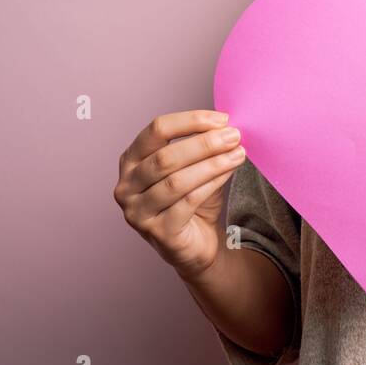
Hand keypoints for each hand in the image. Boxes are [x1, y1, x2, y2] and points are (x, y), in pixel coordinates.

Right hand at [114, 110, 247, 281]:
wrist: (195, 244)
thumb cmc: (191, 201)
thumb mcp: (193, 167)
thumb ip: (202, 146)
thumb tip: (226, 125)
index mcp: (131, 160)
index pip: (156, 130)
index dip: (191, 121)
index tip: (222, 119)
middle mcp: (127, 186)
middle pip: (165, 157)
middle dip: (204, 143)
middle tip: (234, 136)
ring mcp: (138, 212)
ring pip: (176, 181)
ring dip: (212, 163)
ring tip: (238, 154)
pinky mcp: (158, 232)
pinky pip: (188, 202)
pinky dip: (212, 183)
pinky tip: (229, 172)